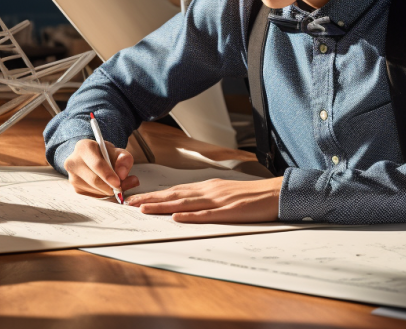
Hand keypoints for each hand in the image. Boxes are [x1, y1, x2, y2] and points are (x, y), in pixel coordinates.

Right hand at [64, 138, 140, 199]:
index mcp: (84, 147)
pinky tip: (108, 187)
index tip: (118, 183)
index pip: (96, 164)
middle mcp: (74, 162)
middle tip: (123, 187)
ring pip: (95, 190)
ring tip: (118, 185)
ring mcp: (73, 177)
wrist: (92, 159)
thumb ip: (124, 159)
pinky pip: (94, 196)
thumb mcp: (118, 152)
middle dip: (111, 186)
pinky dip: (104, 194)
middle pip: (95, 180)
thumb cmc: (106, 154)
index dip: (108, 175)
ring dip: (109, 191)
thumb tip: (122, 175)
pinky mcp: (76, 189)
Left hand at [125, 177, 282, 222]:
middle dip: (151, 199)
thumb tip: (186, 206)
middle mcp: (209, 191)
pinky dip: (191, 216)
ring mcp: (219, 201)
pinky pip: (207, 214)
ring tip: (144, 208)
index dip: (154, 194)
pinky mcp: (230, 212)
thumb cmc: (252, 197)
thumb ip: (206, 199)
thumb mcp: (225, 194)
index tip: (136, 198)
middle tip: (129, 203)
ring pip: (185, 203)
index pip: (175, 190)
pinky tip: (177, 217)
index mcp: (208, 187)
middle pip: (175, 195)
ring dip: (163, 206)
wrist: (276, 194)